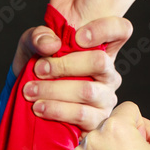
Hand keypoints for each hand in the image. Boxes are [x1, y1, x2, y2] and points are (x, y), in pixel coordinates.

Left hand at [11, 17, 131, 130]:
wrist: (29, 101)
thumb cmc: (38, 68)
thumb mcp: (32, 45)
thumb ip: (38, 37)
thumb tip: (51, 44)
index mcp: (102, 49)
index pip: (121, 30)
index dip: (104, 30)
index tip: (77, 36)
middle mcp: (109, 72)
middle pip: (100, 62)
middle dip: (65, 65)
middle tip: (39, 69)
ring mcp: (106, 97)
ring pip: (87, 91)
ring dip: (54, 90)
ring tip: (31, 91)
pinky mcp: (97, 120)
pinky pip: (81, 114)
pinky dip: (57, 110)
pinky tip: (39, 107)